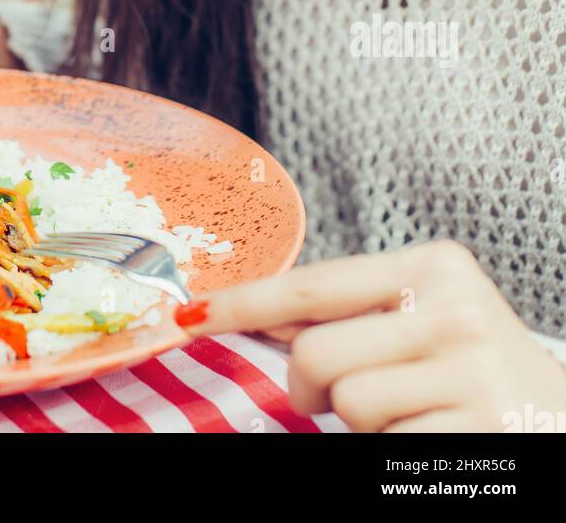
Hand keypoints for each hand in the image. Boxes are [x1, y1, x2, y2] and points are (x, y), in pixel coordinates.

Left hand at [176, 240, 565, 431]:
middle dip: (310, 388)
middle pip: (317, 353)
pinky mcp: (478, 432)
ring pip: (347, 406)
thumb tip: (250, 314)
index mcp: (436, 266)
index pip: (316, 286)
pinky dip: (393, 453)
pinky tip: (434, 440)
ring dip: (358, 426)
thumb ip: (349, 316)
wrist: (562, 422)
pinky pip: (384, 449)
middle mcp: (455, 310)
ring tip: (408, 415)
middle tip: (340, 399)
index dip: (246, 303)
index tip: (192, 314)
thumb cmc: (477, 372)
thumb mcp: (426, 320)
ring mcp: (470, 373)